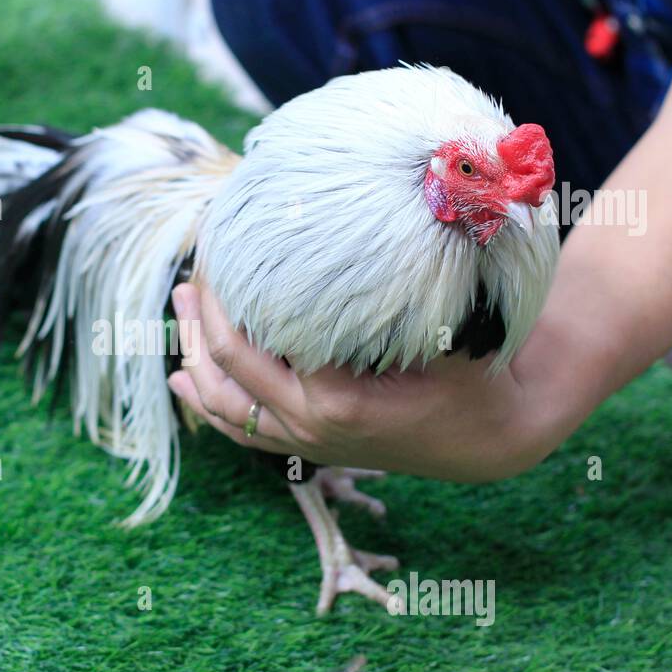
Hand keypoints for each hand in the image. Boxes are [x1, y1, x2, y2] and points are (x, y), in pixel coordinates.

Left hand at [167, 281, 564, 480]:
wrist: (490, 439)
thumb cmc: (473, 374)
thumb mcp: (448, 328)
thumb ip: (406, 291)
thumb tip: (375, 226)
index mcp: (338, 397)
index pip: (255, 337)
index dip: (230, 289)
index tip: (224, 242)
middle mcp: (311, 425)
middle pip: (228, 365)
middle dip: (204, 311)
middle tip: (197, 264)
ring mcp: (305, 441)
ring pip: (224, 403)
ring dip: (195, 353)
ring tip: (181, 303)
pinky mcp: (306, 445)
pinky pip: (241, 428)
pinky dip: (206, 402)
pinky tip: (182, 377)